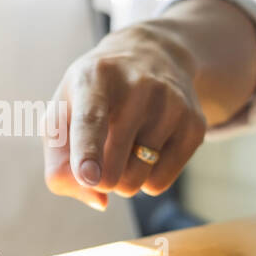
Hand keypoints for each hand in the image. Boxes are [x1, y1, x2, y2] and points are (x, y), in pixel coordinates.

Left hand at [44, 21, 206, 209]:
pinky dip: (144, 180)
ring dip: (121, 179)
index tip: (88, 177)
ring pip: (137, 179)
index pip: (91, 118)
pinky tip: (144, 150)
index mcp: (94, 78)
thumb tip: (100, 201)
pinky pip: (159, 183)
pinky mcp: (195, 124)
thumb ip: (60, 165)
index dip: (88, 151)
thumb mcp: (62, 116)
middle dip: (98, 180)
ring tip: (122, 148)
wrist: (151, 54)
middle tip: (96, 161)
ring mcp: (171, 105)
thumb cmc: (92, 96)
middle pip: (113, 166)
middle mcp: (138, 87)